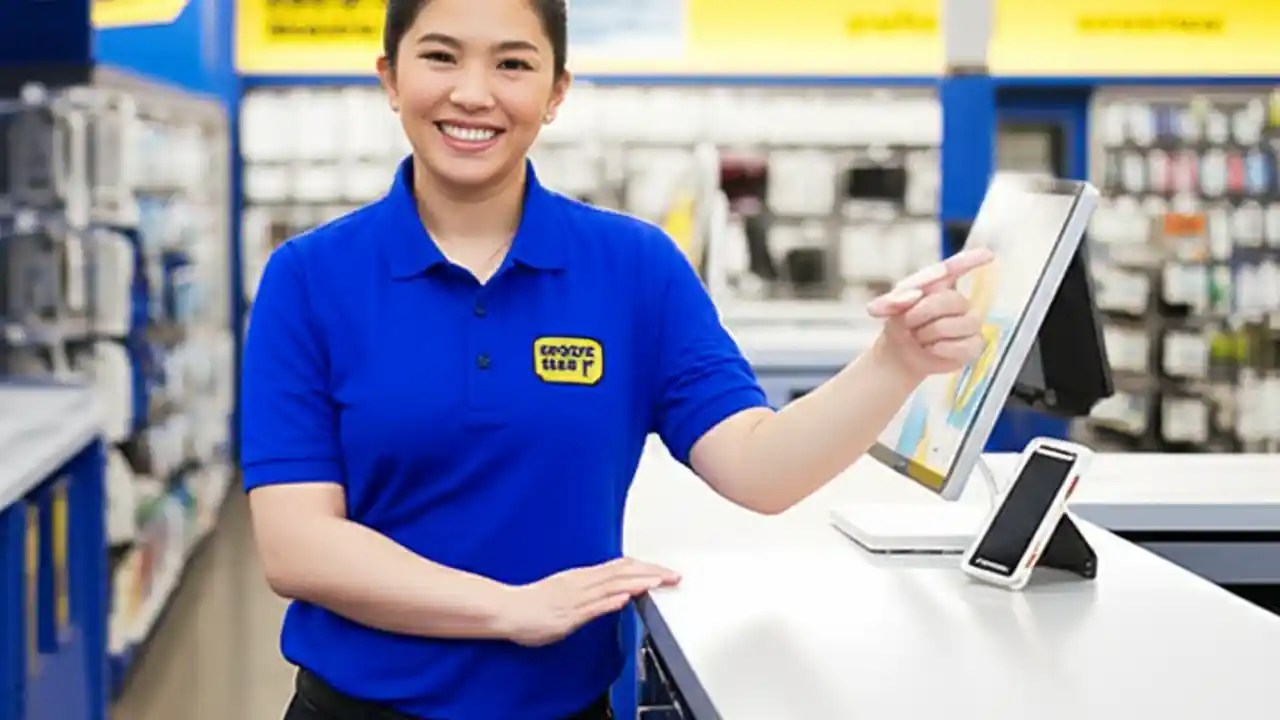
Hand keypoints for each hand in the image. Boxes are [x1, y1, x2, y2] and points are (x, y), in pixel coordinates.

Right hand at [498, 558, 680, 647]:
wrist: (507, 610)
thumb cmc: (533, 604)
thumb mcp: (567, 590)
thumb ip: (590, 590)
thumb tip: (612, 591)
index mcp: (583, 577)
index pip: (621, 567)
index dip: (645, 568)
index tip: (664, 571)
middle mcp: (582, 583)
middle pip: (623, 573)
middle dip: (651, 574)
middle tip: (674, 576)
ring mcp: (576, 598)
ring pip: (611, 586)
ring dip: (637, 584)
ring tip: (658, 582)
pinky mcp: (567, 615)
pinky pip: (591, 607)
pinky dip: (609, 602)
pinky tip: (624, 599)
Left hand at [866, 248, 994, 378]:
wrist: (899, 356)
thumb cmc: (900, 326)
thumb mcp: (888, 310)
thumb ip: (893, 299)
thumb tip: (914, 295)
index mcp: (939, 286)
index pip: (956, 269)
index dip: (971, 261)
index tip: (988, 254)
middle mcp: (959, 302)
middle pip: (953, 300)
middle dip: (924, 312)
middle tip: (907, 323)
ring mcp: (969, 324)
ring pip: (962, 323)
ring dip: (931, 333)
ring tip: (918, 338)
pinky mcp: (973, 347)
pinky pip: (966, 346)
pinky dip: (942, 349)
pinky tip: (931, 349)